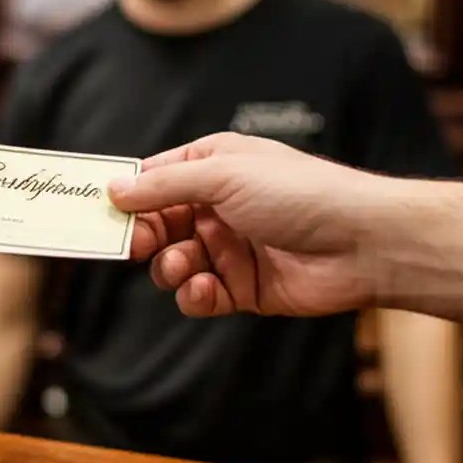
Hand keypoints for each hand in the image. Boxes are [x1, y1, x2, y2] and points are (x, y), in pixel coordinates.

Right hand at [107, 133, 399, 317]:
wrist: (363, 243)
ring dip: (169, 267)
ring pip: (174, 263)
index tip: (100, 213)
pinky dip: (195, 295)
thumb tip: (115, 190)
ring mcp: (231, 248)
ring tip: (183, 266)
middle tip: (137, 245)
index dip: (127, 196)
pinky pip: (201, 295)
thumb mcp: (224, 175)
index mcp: (215, 167)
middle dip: (144, 237)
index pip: (155, 180)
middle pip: (158, 224)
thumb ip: (165, 186)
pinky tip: (206, 288)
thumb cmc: (300, 194)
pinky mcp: (244, 288)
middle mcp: (219, 206)